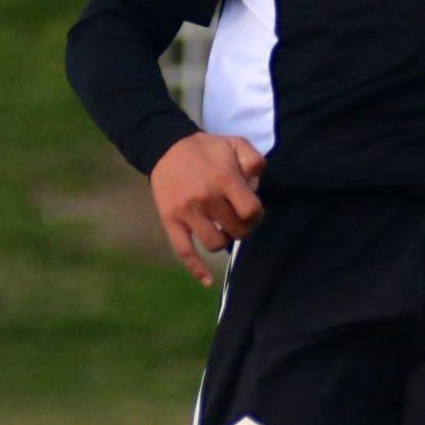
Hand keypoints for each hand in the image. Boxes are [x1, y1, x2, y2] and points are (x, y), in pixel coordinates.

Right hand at [150, 132, 265, 285]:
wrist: (167, 147)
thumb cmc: (207, 149)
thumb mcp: (235, 144)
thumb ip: (254, 160)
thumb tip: (257, 184)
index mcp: (223, 179)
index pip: (251, 212)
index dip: (257, 215)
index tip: (252, 211)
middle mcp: (205, 198)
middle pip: (236, 230)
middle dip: (243, 228)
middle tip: (239, 220)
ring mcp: (186, 212)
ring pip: (214, 244)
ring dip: (224, 241)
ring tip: (224, 230)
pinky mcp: (170, 221)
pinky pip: (184, 252)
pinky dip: (196, 269)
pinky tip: (207, 280)